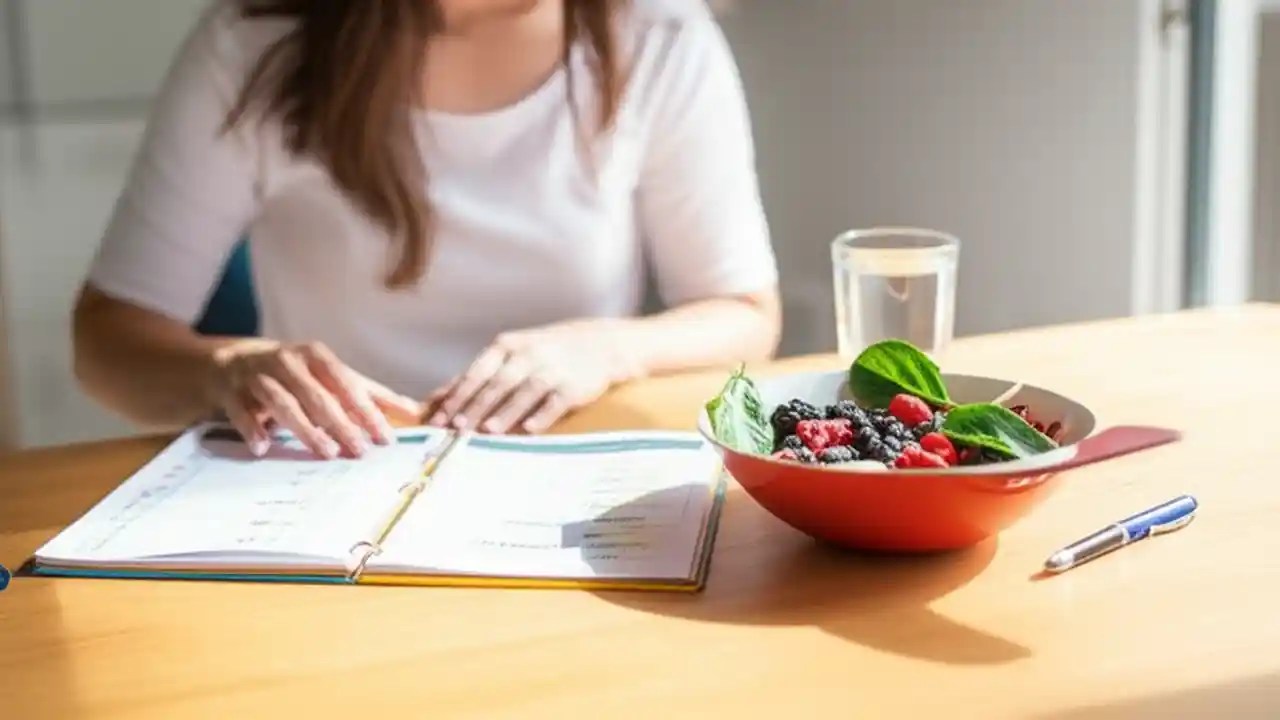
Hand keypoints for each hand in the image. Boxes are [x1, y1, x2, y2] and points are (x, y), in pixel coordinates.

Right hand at [205, 340, 423, 457]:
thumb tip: (415, 412)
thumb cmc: (295, 374)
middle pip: (318, 396)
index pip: (347, 384)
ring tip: (326, 452)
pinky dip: (252, 429)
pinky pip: (241, 411)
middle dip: (341, 424)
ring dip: (305, 429)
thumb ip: (370, 394)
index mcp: (316, 357)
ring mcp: (257, 376)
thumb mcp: (331, 377)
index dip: (367, 411)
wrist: (231, 361)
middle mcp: (288, 362)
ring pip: (283, 403)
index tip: (384, 437)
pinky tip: (263, 448)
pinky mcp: (232, 392)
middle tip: (358, 451)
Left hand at [426, 321, 641, 433]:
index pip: (476, 372)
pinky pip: (555, 402)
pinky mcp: (574, 386)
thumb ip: (477, 375)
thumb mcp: (511, 354)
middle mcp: (528, 354)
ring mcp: (552, 369)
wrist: (600, 344)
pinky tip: (529, 430)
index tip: (441, 419)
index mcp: (507, 346)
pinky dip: (542, 416)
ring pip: (525, 392)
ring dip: (506, 412)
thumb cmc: (546, 352)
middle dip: (476, 407)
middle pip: (497, 383)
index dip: (458, 396)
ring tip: (488, 432)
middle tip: (458, 428)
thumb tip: (436, 398)